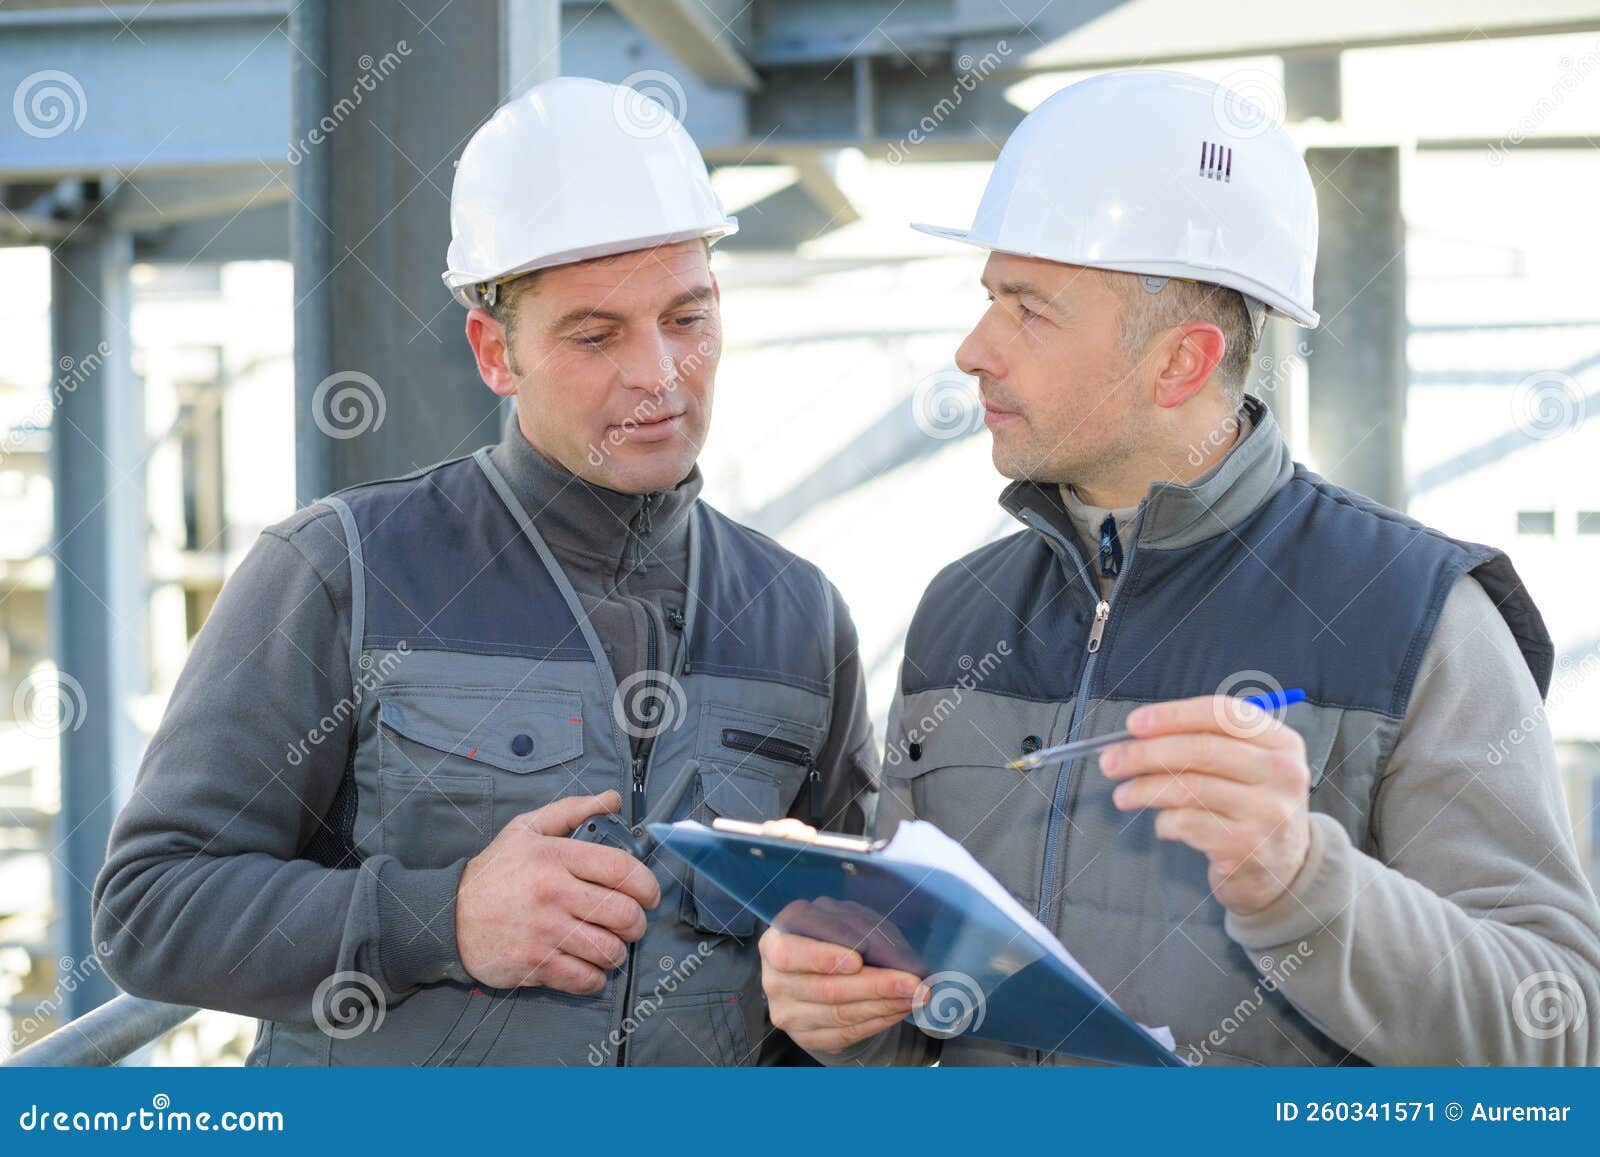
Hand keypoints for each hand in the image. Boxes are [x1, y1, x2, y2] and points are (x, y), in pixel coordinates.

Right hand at [456, 790, 660, 992]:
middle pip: (624, 914)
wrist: (449, 916)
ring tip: (609, 946)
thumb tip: (612, 798)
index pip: (622, 869)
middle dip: (637, 923)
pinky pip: (585, 979)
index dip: (647, 884)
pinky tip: (589, 967)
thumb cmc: (494, 873)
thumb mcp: (527, 829)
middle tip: (631, 924)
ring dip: (617, 952)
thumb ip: (572, 811)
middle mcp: (553, 893)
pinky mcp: (535, 964)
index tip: (650, 895)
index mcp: (555, 857)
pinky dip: (595, 978)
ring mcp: (544, 932)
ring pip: (609, 950)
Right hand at [760, 924, 927, 1054]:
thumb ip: (853, 929)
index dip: (822, 957)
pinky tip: (900, 1009)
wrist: (814, 971)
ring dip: (884, 1005)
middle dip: (876, 985)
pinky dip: (879, 1021)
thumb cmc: (830, 938)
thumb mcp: (836, 920)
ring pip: (841, 1014)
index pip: (790, 953)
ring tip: (915, 995)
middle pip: (826, 989)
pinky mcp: (806, 1037)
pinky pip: (847, 1034)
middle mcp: (775, 981)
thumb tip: (891, 953)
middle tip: (912, 982)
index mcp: (775, 942)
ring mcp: (789, 1013)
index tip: (856, 960)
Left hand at [1098, 695, 1312, 916]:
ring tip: (1122, 795)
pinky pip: (1188, 823)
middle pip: (1200, 749)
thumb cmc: (1250, 806)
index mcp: (1281, 742)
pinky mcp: (1248, 846)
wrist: (1282, 871)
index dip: (1174, 715)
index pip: (1223, 714)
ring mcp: (1269, 812)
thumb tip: (1136, 736)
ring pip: (1188, 787)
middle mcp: (1283, 773)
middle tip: (1110, 761)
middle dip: (1145, 753)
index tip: (1134, 723)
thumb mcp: (1246, 767)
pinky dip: (1164, 822)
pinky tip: (1163, 825)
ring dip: (1144, 789)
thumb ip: (1203, 743)